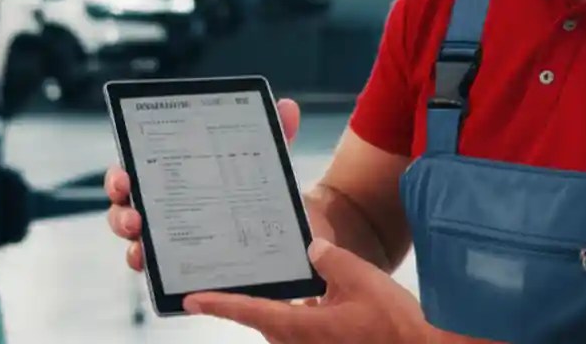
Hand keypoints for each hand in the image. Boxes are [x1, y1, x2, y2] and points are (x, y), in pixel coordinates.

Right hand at [105, 97, 302, 271]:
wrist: (274, 240)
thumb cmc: (254, 192)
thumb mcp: (264, 164)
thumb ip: (273, 136)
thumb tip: (287, 107)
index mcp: (172, 173)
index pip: (136, 169)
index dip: (121, 174)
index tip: (124, 177)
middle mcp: (160, 203)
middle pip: (124, 203)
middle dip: (120, 208)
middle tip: (134, 214)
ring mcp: (162, 234)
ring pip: (131, 235)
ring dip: (130, 239)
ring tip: (140, 243)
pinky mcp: (171, 261)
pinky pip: (148, 264)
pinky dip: (143, 263)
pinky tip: (149, 264)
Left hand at [183, 239, 430, 343]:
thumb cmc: (394, 324)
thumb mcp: (361, 278)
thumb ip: (330, 260)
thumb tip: (310, 249)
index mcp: (302, 329)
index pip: (251, 312)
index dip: (219, 304)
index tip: (191, 300)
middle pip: (268, 323)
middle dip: (254, 304)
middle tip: (238, 282)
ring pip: (287, 330)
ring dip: (285, 312)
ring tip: (289, 284)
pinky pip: (305, 336)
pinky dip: (305, 319)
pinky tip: (321, 300)